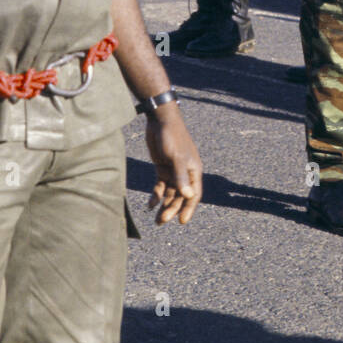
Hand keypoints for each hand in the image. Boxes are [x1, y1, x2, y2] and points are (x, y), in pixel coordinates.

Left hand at [144, 106, 202, 224]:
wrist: (160, 120)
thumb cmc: (172, 137)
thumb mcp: (176, 157)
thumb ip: (181, 177)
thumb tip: (188, 196)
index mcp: (193, 170)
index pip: (193, 194)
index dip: (188, 209)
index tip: (181, 222)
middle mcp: (185, 173)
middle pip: (180, 196)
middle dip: (172, 209)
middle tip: (161, 221)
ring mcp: (173, 170)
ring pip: (170, 193)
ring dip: (164, 205)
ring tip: (156, 219)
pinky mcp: (162, 167)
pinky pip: (160, 186)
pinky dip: (156, 195)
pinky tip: (149, 205)